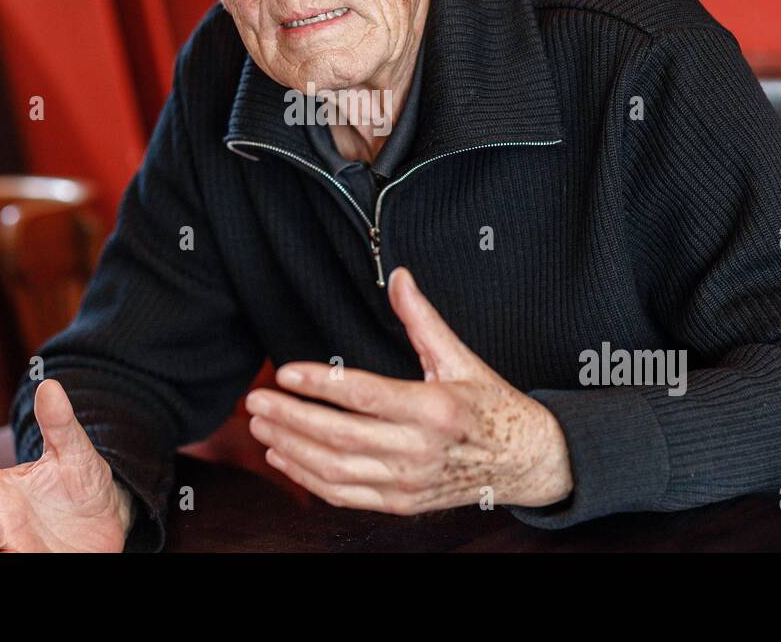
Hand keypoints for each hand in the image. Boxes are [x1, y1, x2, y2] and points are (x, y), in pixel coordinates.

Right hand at [0, 379, 132, 551]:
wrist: (108, 513)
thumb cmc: (80, 480)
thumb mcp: (74, 451)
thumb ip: (58, 422)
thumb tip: (49, 385)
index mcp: (2, 491)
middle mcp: (1, 522)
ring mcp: (15, 547)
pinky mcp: (32, 563)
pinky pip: (12, 567)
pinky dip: (9, 564)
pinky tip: (16, 558)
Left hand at [246, 267, 572, 513]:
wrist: (524, 461)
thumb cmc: (491, 406)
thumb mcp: (461, 358)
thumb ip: (422, 319)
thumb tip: (399, 277)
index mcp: (434, 409)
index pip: (365, 395)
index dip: (321, 383)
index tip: (286, 371)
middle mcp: (418, 450)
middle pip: (340, 436)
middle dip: (291, 417)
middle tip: (256, 399)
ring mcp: (408, 482)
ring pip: (335, 470)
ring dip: (291, 447)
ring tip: (261, 424)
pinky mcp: (400, 503)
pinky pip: (344, 495)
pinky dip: (307, 478)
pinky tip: (283, 457)